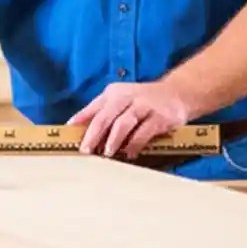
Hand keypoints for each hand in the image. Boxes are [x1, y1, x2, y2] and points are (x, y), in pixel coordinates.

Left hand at [66, 80, 190, 158]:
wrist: (177, 93)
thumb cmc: (142, 101)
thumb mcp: (120, 100)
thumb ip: (100, 111)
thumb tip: (75, 126)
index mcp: (114, 93)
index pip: (93, 108)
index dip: (80, 121)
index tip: (69, 134)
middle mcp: (127, 97)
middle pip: (105, 116)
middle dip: (93, 134)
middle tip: (85, 150)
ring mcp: (144, 106)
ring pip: (123, 123)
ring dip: (113, 140)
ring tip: (105, 153)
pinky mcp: (159, 117)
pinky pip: (143, 133)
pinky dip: (134, 145)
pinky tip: (129, 154)